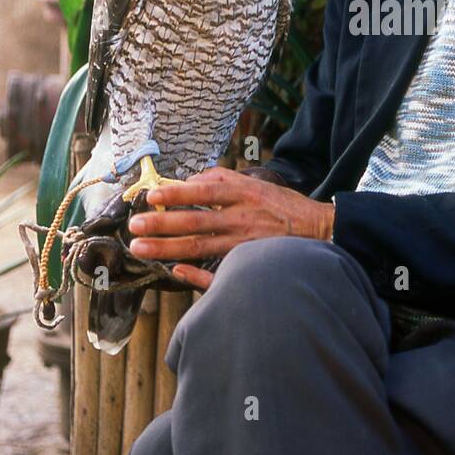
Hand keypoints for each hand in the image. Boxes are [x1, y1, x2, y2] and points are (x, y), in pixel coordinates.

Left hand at [127, 167, 334, 291]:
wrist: (319, 231)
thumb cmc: (282, 206)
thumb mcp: (256, 183)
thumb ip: (223, 179)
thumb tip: (190, 181)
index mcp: (245, 193)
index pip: (205, 192)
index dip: (177, 193)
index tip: (152, 195)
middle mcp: (243, 218)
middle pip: (196, 222)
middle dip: (162, 224)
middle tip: (135, 227)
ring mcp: (245, 244)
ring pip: (200, 247)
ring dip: (168, 248)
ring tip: (141, 249)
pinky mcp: (249, 263)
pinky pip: (218, 272)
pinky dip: (196, 274)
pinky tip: (176, 272)